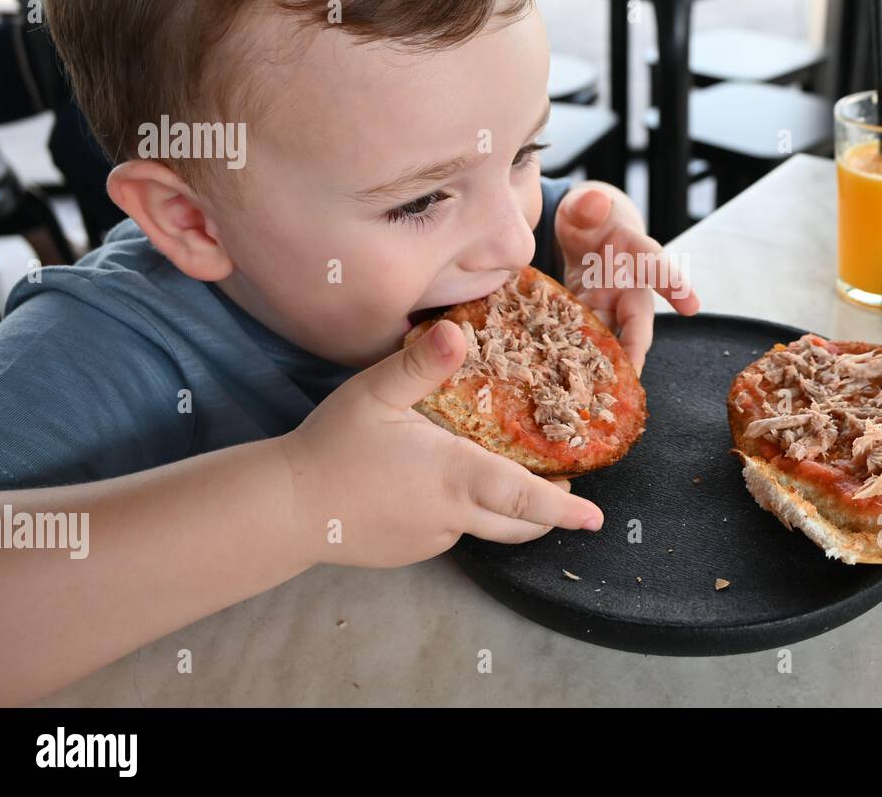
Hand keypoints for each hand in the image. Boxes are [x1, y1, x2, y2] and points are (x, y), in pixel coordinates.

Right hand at [278, 319, 604, 567]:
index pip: (526, 499)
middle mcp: (452, 515)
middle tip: (561, 489)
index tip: (596, 517)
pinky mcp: (409, 552)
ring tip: (500, 475)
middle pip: (518, 524)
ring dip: (502, 509)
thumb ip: (420, 364)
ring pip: (483, 527)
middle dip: (547, 512)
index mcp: (455, 476)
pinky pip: (449, 532)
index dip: (565, 510)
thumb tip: (457, 330)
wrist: (285, 509)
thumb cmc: (330, 447)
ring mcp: (431, 539)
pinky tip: (434, 485)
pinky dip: (459, 513)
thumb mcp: (374, 394)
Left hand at [554, 184, 700, 374]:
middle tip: (635, 369)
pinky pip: (586, 342)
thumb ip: (588, 204)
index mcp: (636, 253)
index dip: (675, 285)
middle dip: (638, 345)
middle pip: (639, 319)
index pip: (657, 266)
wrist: (582, 237)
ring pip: (614, 339)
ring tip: (599, 388)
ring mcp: (609, 308)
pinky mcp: (587, 321)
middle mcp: (628, 287)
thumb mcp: (584, 206)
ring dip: (607, 362)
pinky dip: (579, 360)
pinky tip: (566, 381)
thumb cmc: (589, 218)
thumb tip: (593, 202)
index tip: (692, 306)